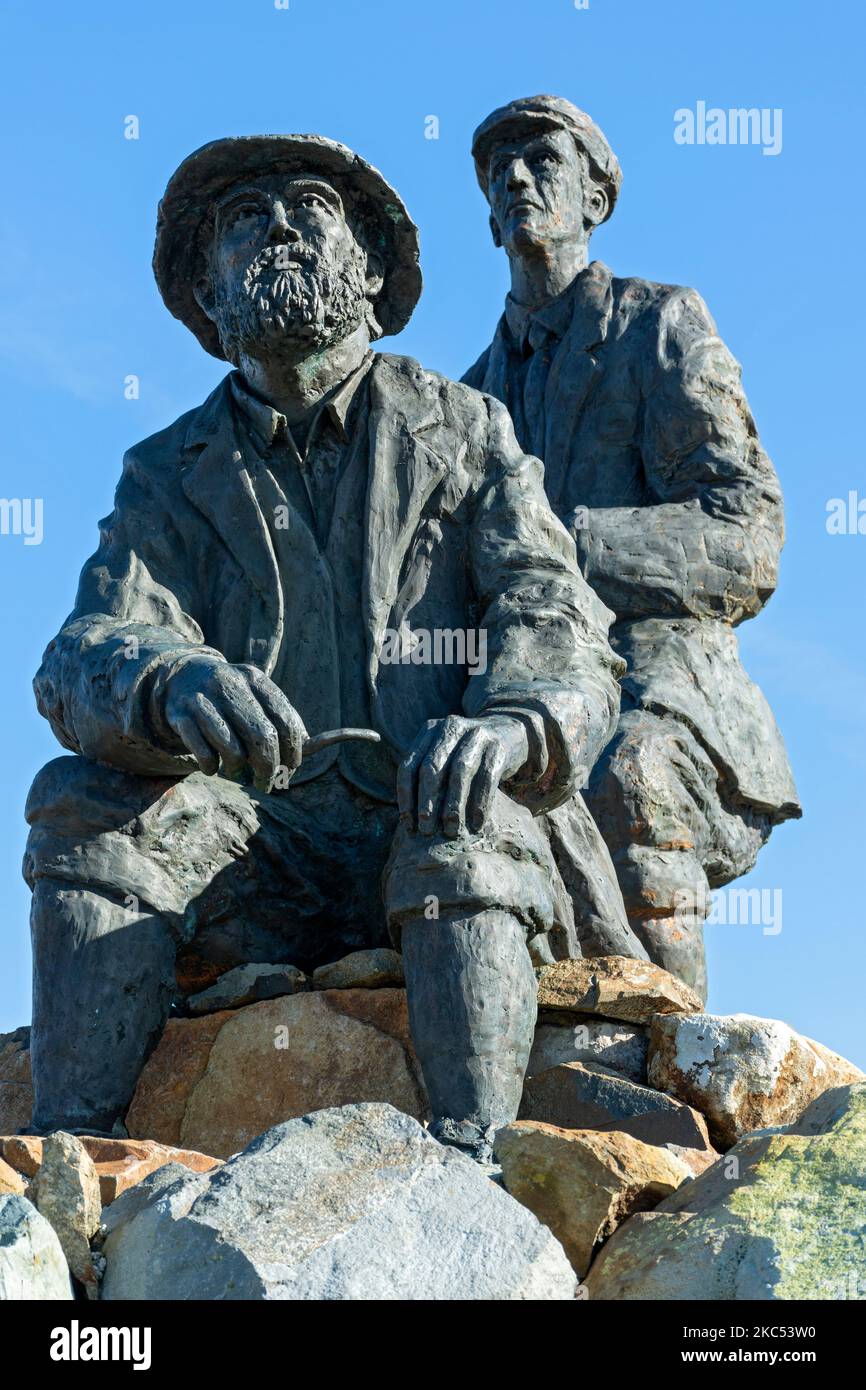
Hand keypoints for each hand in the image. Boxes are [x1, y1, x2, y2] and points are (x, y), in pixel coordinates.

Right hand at [162, 656, 306, 792]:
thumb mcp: (255, 698)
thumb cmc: (230, 698)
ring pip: (232, 748)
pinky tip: (213, 767)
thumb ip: (279, 719)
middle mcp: (230, 684)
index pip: (285, 722)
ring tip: (237, 774)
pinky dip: (211, 767)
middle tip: (267, 783)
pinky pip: (202, 752)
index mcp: (255, 679)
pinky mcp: (179, 714)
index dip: (293, 752)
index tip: (290, 769)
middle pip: (262, 737)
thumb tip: (307, 747)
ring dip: (238, 770)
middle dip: (268, 768)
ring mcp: (203, 698)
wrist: (182, 676)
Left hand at [398, 714, 528, 838]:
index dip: (406, 797)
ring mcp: (476, 734)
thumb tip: (408, 818)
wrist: (508, 730)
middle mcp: (451, 728)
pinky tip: (477, 823)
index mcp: (429, 730)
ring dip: (453, 804)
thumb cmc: (467, 753)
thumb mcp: (443, 754)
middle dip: (427, 802)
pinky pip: (487, 777)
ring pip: (460, 772)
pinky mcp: (498, 746)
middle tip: (427, 830)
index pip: (409, 765)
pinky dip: (480, 802)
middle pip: (433, 767)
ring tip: (451, 830)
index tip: (407, 824)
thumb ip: (426, 774)